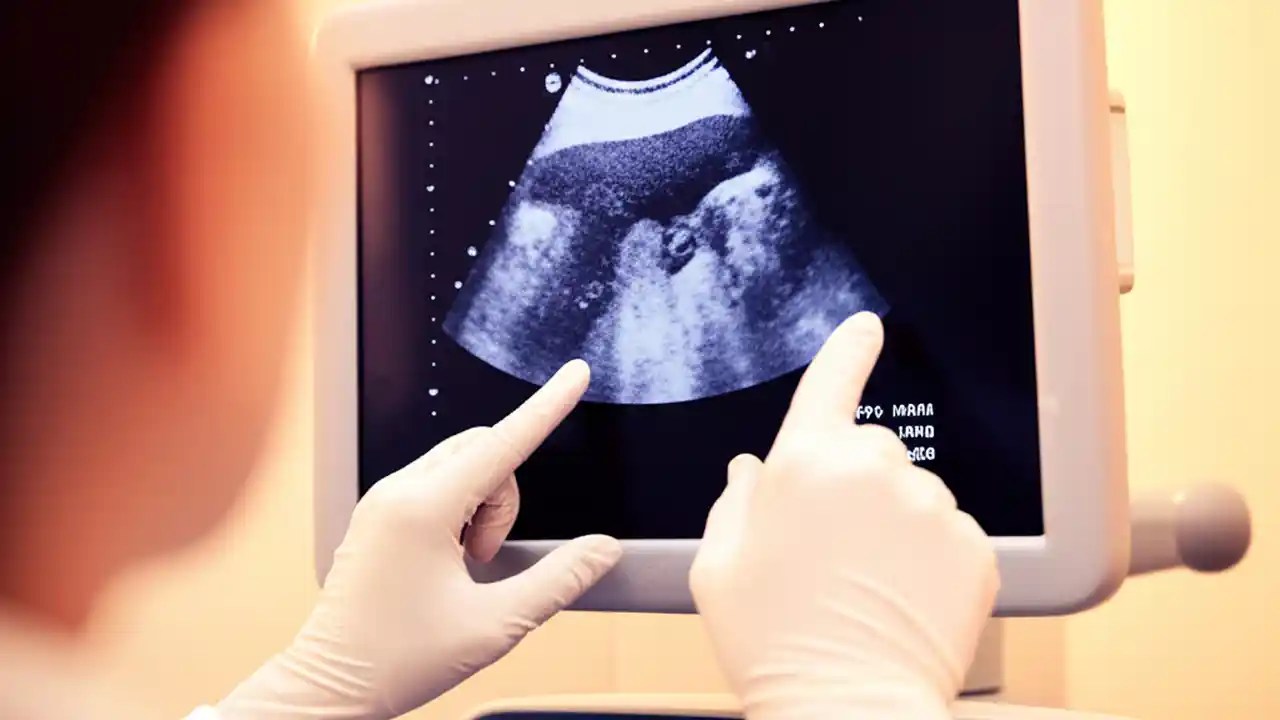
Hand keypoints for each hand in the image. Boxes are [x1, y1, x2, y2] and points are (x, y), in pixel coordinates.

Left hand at [217, 361, 621, 719]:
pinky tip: (447, 565)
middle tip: (488, 560)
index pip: (504, 443)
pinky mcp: (378, 516)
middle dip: (505, 496)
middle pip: (483, 451)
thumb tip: (603, 549)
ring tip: (465, 569)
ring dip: (483, 508)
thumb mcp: (496, 626)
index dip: (547, 407)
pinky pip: (437, 486)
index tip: (575, 374)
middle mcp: (397, 492)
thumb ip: (560, 581)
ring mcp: (382, 501)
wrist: (331, 687)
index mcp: (423, 508)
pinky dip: (460, 514)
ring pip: (461, 467)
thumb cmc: (399, 660)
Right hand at [691, 313, 999, 719]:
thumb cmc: (770, 641)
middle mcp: (874, 470)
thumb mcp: (718, 568)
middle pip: (869, 448)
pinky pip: (949, 533)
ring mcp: (931, 507)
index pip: (832, 381)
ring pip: (912, 492)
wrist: (845, 706)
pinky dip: (929, 557)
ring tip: (866, 584)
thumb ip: (736, 504)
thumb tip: (753, 472)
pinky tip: (902, 598)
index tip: (866, 328)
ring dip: (894, 522)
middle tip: (830, 547)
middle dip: (853, 482)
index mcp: (805, 463)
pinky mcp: (973, 546)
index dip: (848, 349)